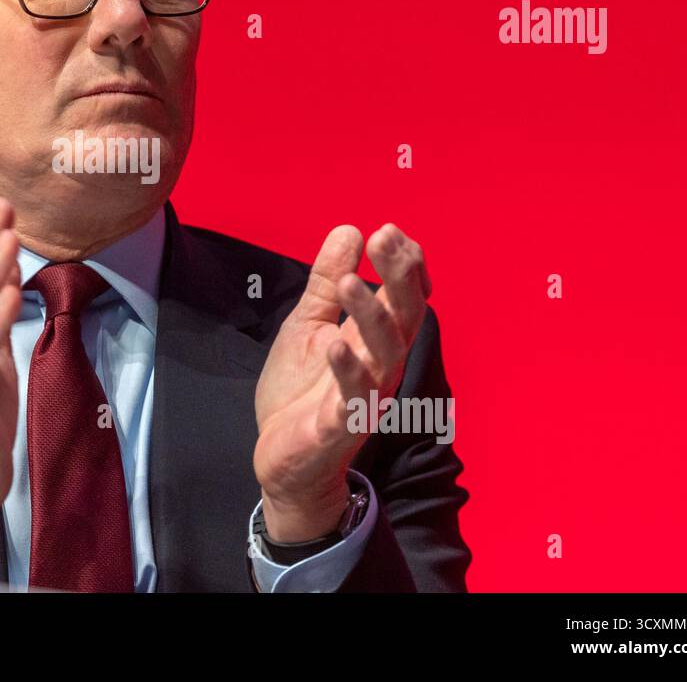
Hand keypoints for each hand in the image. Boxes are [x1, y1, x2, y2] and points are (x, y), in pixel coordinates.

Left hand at [253, 223, 430, 541]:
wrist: (281, 456)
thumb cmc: (300, 390)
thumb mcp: (305, 324)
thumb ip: (325, 281)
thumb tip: (349, 229)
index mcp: (373, 338)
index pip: (405, 295)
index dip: (404, 264)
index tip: (387, 230)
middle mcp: (380, 363)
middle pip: (405, 316)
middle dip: (398, 277)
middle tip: (383, 240)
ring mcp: (366, 395)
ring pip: (385, 352)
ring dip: (370, 315)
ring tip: (348, 282)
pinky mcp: (342, 426)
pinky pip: (354, 399)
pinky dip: (347, 372)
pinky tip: (335, 345)